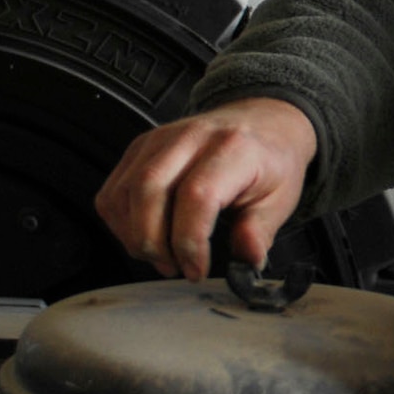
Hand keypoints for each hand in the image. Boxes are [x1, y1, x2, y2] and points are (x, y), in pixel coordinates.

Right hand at [94, 98, 317, 280]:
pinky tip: (148, 236)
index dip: (190, 241)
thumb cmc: (269, 162)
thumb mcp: (282, 198)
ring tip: (164, 256)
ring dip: (135, 237)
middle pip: (149, 190)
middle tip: (175, 267)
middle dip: (154, 242)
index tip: (197, 269)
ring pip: (124, 193)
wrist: (261, 124)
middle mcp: (191, 137)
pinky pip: (112, 193)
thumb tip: (248, 259)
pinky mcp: (138, 149)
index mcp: (233, 147)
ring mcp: (159, 140)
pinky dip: (121, 224)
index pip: (197, 195)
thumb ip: (260, 231)